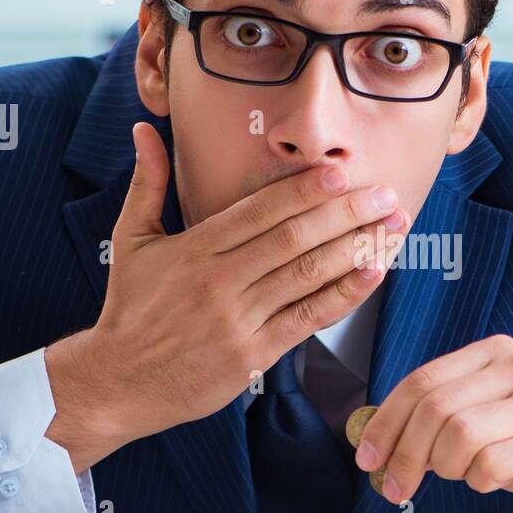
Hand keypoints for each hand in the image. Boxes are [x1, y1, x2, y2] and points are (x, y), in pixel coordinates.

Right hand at [45, 121, 410, 471]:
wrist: (118, 381)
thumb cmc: (129, 308)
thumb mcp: (131, 240)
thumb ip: (147, 183)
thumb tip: (142, 130)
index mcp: (196, 247)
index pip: (261, 210)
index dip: (305, 189)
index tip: (342, 172)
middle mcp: (221, 280)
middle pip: (295, 237)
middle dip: (347, 213)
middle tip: (388, 194)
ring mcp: (240, 318)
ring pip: (308, 275)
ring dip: (358, 248)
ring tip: (394, 229)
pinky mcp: (254, 354)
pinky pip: (308, 318)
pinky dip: (344, 295)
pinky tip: (374, 274)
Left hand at [354, 334, 512, 512]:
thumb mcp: (502, 405)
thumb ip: (449, 409)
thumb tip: (378, 435)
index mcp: (497, 353)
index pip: (422, 381)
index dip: (386, 421)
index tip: (368, 455)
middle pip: (433, 408)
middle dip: (403, 454)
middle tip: (394, 488)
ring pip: (457, 437)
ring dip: (445, 468)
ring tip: (463, 476)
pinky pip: (490, 465)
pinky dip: (479, 482)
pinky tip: (494, 481)